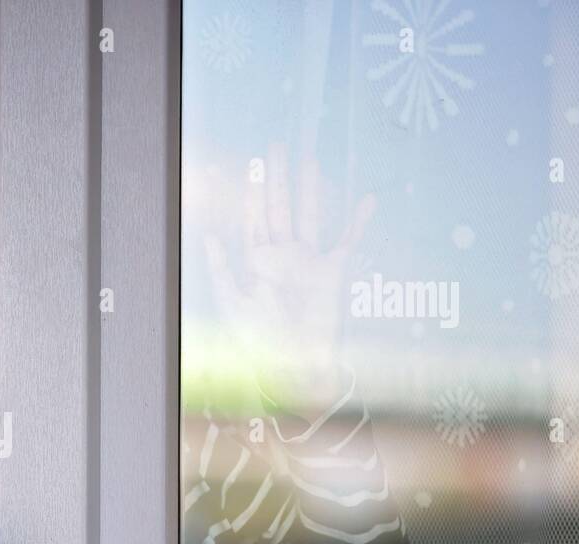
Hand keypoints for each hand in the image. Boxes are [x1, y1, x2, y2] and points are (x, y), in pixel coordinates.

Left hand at [203, 141, 375, 416]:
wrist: (294, 361)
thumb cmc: (259, 339)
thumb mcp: (232, 304)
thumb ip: (222, 269)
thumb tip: (211, 235)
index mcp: (257, 261)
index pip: (252, 219)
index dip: (248, 194)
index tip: (244, 167)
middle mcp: (283, 255)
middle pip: (279, 207)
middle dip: (277, 178)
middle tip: (275, 147)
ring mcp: (309, 260)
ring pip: (309, 214)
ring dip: (309, 188)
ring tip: (309, 159)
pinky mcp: (333, 270)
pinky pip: (348, 239)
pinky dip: (358, 220)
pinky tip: (367, 198)